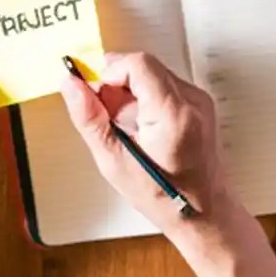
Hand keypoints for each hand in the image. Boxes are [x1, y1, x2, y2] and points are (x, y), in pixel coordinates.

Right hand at [59, 52, 275, 276]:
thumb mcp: (115, 162)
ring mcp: (198, 101)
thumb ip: (90, 119)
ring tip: (120, 123)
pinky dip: (143, 97)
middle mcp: (191, 102)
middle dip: (115, 81)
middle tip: (100, 109)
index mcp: (172, 116)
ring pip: (152, 73)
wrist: (204, 212)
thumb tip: (70, 86)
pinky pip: (163, 84)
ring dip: (128, 90)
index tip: (90, 87)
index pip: (138, 64)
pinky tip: (137, 124)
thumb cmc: (165, 197)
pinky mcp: (199, 104)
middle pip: (144, 66)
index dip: (109, 72)